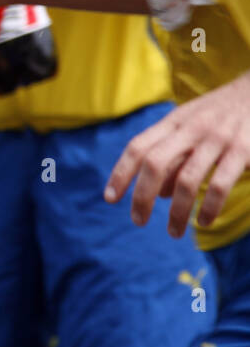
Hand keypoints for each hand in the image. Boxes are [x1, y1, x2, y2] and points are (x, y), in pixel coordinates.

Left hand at [105, 73, 249, 237]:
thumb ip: (172, 154)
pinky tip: (203, 221)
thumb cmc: (220, 114)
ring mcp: (217, 139)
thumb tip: (157, 194)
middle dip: (141, 196)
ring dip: (177, 212)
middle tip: (138, 221)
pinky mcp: (243, 151)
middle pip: (154, 164)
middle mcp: (191, 129)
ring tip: (173, 232)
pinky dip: (208, 207)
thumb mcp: (190, 125)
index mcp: (174, 122)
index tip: (109, 199)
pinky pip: (219, 185)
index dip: (120, 173)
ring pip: (186, 181)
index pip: (138, 147)